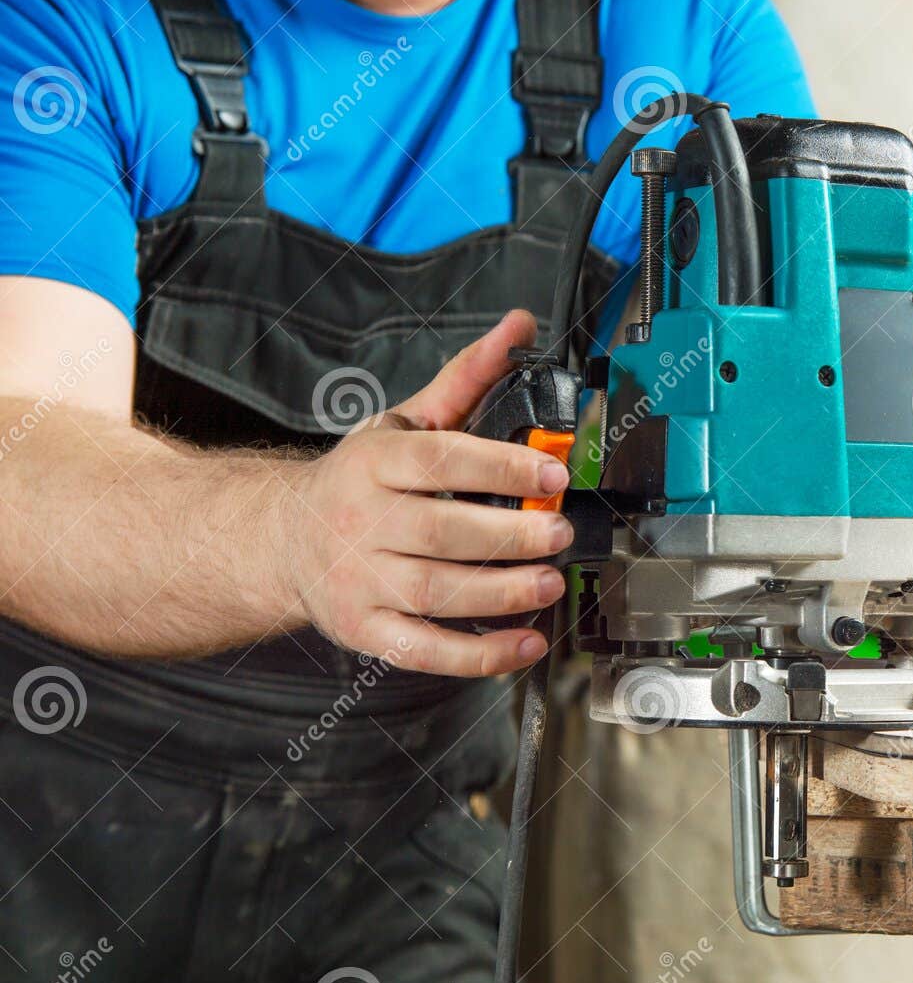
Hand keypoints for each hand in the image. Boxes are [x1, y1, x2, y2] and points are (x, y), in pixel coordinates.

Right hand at [278, 311, 569, 676]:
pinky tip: (524, 645)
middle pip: (442, 533)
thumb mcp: (404, 420)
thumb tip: (519, 327)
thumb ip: (466, 378)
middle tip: (559, 534)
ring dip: (502, 594)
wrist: (282, 538)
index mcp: (374, 461)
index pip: (441, 461)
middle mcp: (361, 520)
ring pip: (435, 594)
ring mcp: (358, 580)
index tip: (552, 475)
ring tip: (550, 583)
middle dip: (511, 537)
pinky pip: (423, 650)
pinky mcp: (362, 630)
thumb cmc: (359, 479)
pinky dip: (478, 655)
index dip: (501, 469)